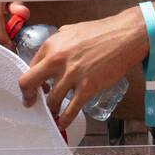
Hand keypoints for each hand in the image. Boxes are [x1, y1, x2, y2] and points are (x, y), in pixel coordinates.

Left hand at [18, 7, 147, 129]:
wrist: (125, 36)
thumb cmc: (101, 32)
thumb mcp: (70, 31)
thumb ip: (57, 44)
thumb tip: (50, 55)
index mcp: (51, 45)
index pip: (30, 66)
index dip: (31, 79)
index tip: (34, 87)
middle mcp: (56, 60)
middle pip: (29, 83)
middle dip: (28, 96)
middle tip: (31, 103)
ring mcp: (71, 75)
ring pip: (51, 100)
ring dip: (52, 108)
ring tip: (54, 112)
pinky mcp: (87, 87)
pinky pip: (71, 109)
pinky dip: (65, 120)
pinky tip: (63, 123)